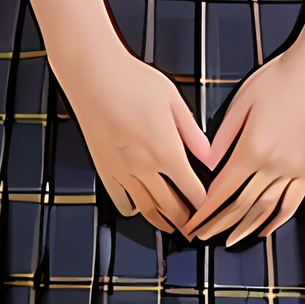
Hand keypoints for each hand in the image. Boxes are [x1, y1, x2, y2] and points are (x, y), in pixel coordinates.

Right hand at [59, 46, 217, 235]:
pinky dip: (132, 209)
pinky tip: (138, 207)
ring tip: (171, 227)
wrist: (94, 75)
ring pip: (146, 209)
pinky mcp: (104, 168)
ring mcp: (122, 172)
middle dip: (186, 221)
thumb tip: (209, 154)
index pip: (193, 191)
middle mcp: (145, 168)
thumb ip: (192, 131)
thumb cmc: (132, 81)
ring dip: (161, 222)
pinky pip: (120, 200)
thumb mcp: (173, 100)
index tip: (210, 211)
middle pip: (171, 207)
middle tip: (194, 228)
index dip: (205, 205)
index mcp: (167, 151)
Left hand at [181, 45, 304, 246]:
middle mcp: (273, 165)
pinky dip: (277, 220)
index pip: (221, 190)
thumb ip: (223, 135)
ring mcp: (294, 169)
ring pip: (266, 210)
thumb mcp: (242, 101)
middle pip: (241, 206)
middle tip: (202, 236)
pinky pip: (292, 202)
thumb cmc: (281, 78)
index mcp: (252, 149)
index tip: (192, 222)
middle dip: (218, 225)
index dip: (204, 210)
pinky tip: (265, 228)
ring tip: (229, 241)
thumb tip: (206, 161)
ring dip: (245, 229)